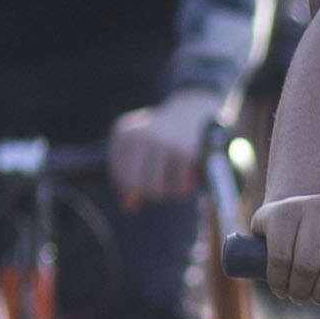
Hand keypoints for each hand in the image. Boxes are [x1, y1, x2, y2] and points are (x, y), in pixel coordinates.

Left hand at [109, 89, 231, 207]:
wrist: (199, 111)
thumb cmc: (165, 137)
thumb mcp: (142, 151)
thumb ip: (132, 179)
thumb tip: (128, 207)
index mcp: (125, 133)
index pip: (120, 176)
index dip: (133, 188)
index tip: (146, 181)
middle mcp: (141, 134)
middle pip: (137, 185)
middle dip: (151, 192)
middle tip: (163, 184)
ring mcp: (164, 142)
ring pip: (157, 189)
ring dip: (169, 191)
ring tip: (176, 178)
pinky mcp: (186, 151)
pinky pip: (179, 187)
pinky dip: (184, 188)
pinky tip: (189, 175)